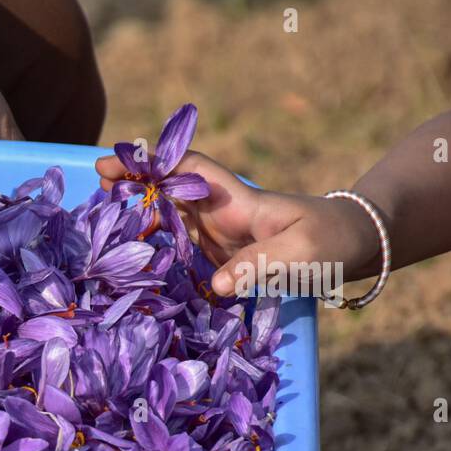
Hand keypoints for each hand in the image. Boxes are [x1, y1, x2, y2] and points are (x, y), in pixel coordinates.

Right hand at [96, 150, 380, 296]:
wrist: (354, 247)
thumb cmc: (332, 240)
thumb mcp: (303, 253)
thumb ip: (260, 265)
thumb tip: (216, 286)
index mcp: (236, 200)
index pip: (190, 172)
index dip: (155, 164)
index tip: (117, 164)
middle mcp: (219, 214)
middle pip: (168, 191)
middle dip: (133, 184)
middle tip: (96, 186)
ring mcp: (216, 237)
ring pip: (168, 220)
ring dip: (137, 218)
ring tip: (100, 226)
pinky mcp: (218, 261)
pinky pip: (179, 252)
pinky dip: (154, 253)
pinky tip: (131, 266)